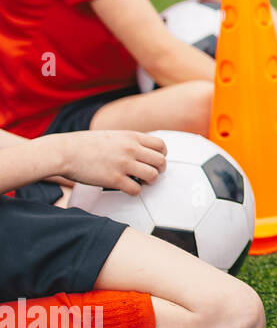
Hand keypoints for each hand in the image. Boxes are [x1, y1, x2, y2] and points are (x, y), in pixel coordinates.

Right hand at [53, 131, 167, 194]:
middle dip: (158, 170)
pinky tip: (127, 188)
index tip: (153, 161)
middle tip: (149, 174)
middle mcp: (130, 149)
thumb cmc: (84, 145)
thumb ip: (128, 142)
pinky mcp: (114, 179)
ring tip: (140, 182)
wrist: (63, 151)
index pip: (161, 146)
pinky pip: (136, 189)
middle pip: (161, 161)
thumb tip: (142, 151)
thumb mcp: (112, 135)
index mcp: (131, 137)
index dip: (161, 155)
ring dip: (149, 182)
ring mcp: (123, 164)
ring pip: (153, 176)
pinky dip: (135, 191)